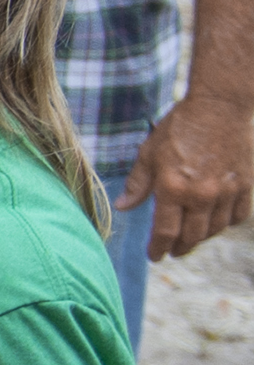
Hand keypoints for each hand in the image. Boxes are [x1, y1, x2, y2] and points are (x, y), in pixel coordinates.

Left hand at [119, 90, 253, 257]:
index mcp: (172, 187)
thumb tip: (122, 208)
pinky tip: (216, 221)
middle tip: (173, 251)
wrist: (219, 107)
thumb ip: (137, 184)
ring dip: (201, 237)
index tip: (155, 256)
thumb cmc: (179, 128)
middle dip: (180, 248)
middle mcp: (201, 194)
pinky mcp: (245, 185)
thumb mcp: (149, 153)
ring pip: (215, 229)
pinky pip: (237, 216)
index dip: (158, 248)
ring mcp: (226, 191)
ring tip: (191, 238)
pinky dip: (226, 223)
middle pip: (192, 237)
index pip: (165, 232)